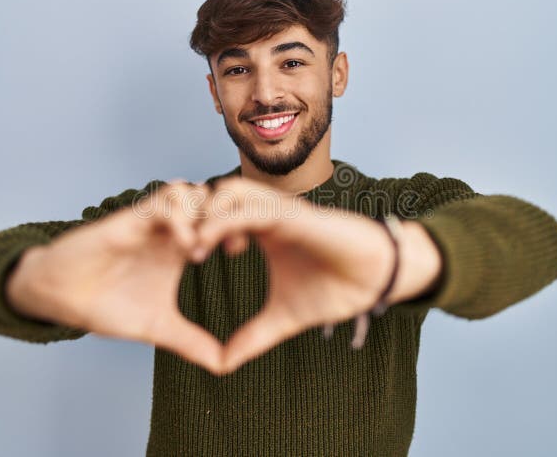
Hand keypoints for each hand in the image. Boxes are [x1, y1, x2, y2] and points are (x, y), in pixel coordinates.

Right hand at [6, 181, 226, 374]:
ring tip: (205, 250)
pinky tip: (185, 248)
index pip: (220, 221)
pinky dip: (182, 219)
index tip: (240, 255)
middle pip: (213, 199)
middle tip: (233, 247)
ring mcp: (152, 222)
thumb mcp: (156, 327)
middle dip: (228, 217)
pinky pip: (165, 201)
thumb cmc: (105, 305)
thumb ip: (190, 341)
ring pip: (192, 192)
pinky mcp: (131, 219)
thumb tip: (223, 365)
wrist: (60, 296)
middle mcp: (170, 229)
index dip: (238, 230)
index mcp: (181, 247)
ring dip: (205, 215)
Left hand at [191, 177, 398, 374]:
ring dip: (207, 215)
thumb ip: (254, 336)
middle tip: (181, 252)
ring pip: (229, 192)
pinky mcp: (294, 215)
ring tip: (196, 249)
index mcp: (262, 230)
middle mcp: (268, 214)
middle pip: (215, 197)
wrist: (375, 280)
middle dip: (192, 218)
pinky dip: (228, 221)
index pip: (217, 215)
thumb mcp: (284, 318)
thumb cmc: (335, 289)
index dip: (194, 232)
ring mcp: (280, 211)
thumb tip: (223, 364)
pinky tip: (218, 248)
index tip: (182, 262)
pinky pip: (253, 207)